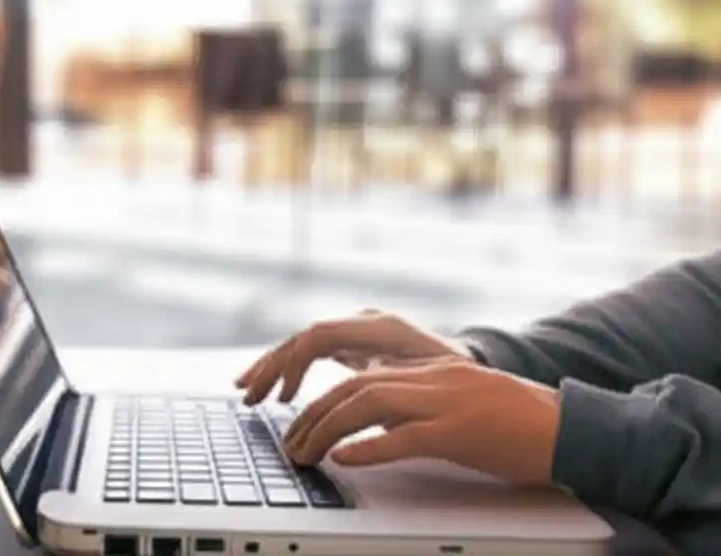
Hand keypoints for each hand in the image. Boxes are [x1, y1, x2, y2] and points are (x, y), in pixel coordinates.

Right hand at [234, 310, 473, 404]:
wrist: (474, 363)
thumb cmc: (458, 379)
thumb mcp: (429, 384)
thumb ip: (393, 386)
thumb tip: (358, 396)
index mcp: (380, 327)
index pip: (320, 336)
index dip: (295, 365)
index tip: (283, 398)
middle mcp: (364, 322)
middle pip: (304, 337)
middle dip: (272, 366)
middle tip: (248, 396)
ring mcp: (357, 330)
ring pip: (303, 343)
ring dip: (272, 367)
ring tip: (247, 392)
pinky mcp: (354, 343)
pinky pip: (312, 352)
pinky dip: (289, 369)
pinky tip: (274, 389)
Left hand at [282, 361, 559, 484]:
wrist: (572, 429)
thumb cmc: (522, 425)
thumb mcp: (462, 405)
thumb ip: (421, 407)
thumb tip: (377, 427)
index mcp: (433, 371)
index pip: (362, 376)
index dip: (324, 400)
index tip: (300, 423)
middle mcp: (434, 378)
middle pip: (355, 387)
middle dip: (314, 415)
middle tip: (291, 444)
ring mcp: (447, 402)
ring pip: (369, 403)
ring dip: (327, 429)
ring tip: (305, 454)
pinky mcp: (461, 431)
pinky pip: (404, 436)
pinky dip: (368, 448)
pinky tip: (344, 459)